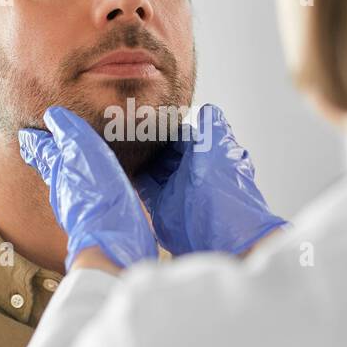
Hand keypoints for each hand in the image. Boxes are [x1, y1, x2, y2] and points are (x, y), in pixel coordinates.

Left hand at [19, 106, 158, 269]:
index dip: (34, 141)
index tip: (25, 134)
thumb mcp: (83, 153)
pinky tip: (83, 189)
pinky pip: (77, 196)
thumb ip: (69, 134)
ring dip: (59, 169)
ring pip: (61, 181)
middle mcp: (62, 187)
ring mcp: (73, 205)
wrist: (109, 238)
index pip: (42, 149)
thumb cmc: (96, 194)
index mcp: (59, 168)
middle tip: (31, 146)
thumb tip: (53, 116)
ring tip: (61, 163)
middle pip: (48, 167)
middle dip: (41, 154)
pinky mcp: (89, 218)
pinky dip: (76, 187)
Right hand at [134, 103, 288, 255]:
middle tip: (129, 130)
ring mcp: (177, 191)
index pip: (184, 137)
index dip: (167, 128)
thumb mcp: (219, 146)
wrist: (221, 235)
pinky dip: (136, 178)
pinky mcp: (164, 208)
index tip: (148, 118)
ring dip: (142, 160)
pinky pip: (146, 188)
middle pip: (167, 154)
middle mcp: (192, 173)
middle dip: (151, 144)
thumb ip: (212, 126)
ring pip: (155, 170)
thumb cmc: (223, 190)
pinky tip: (124, 166)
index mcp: (207, 156)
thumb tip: (208, 110)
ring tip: (123, 145)